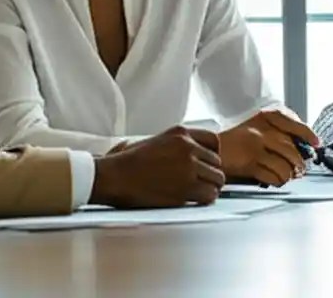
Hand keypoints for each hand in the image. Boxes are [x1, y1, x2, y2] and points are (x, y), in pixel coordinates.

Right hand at [91, 126, 224, 207]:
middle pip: (217, 162)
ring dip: (210, 188)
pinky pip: (210, 194)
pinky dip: (205, 199)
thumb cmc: (128, 162)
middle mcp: (188, 147)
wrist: (115, 176)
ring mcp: (188, 166)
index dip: (212, 155)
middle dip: (210, 174)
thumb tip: (192, 156)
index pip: (213, 140)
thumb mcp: (155, 140)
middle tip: (200, 183)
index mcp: (180, 133)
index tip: (207, 164)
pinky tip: (195, 200)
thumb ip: (177, 145)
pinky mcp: (186, 187)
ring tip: (198, 193)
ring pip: (218, 179)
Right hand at [219, 109, 319, 186]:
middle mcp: (261, 130)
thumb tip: (300, 146)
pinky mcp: (249, 163)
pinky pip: (274, 175)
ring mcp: (255, 146)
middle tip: (300, 169)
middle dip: (300, 163)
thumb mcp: (254, 125)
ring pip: (286, 164)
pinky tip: (276, 180)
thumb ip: (274, 131)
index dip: (308, 135)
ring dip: (290, 174)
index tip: (316, 143)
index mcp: (264, 117)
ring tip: (288, 176)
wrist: (210, 149)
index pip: (293, 124)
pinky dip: (279, 180)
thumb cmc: (232, 140)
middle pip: (293, 149)